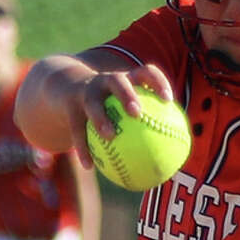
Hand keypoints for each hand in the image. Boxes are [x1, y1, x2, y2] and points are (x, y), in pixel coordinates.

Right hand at [20, 58, 174, 168]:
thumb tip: (172, 154)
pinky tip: (90, 166)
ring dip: (101, 119)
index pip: (145, 73)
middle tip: (136, 113)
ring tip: (110, 136)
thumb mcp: (123, 107)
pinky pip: (77, 129)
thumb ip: (145, 124)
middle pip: (118, 81)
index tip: (168, 100)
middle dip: (127, 95)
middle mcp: (106, 81)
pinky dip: (83, 147)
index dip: (158, 83)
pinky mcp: (70, 107)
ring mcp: (87, 92)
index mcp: (125, 80)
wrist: (67, 90)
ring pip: (93, 104)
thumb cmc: (108, 105)